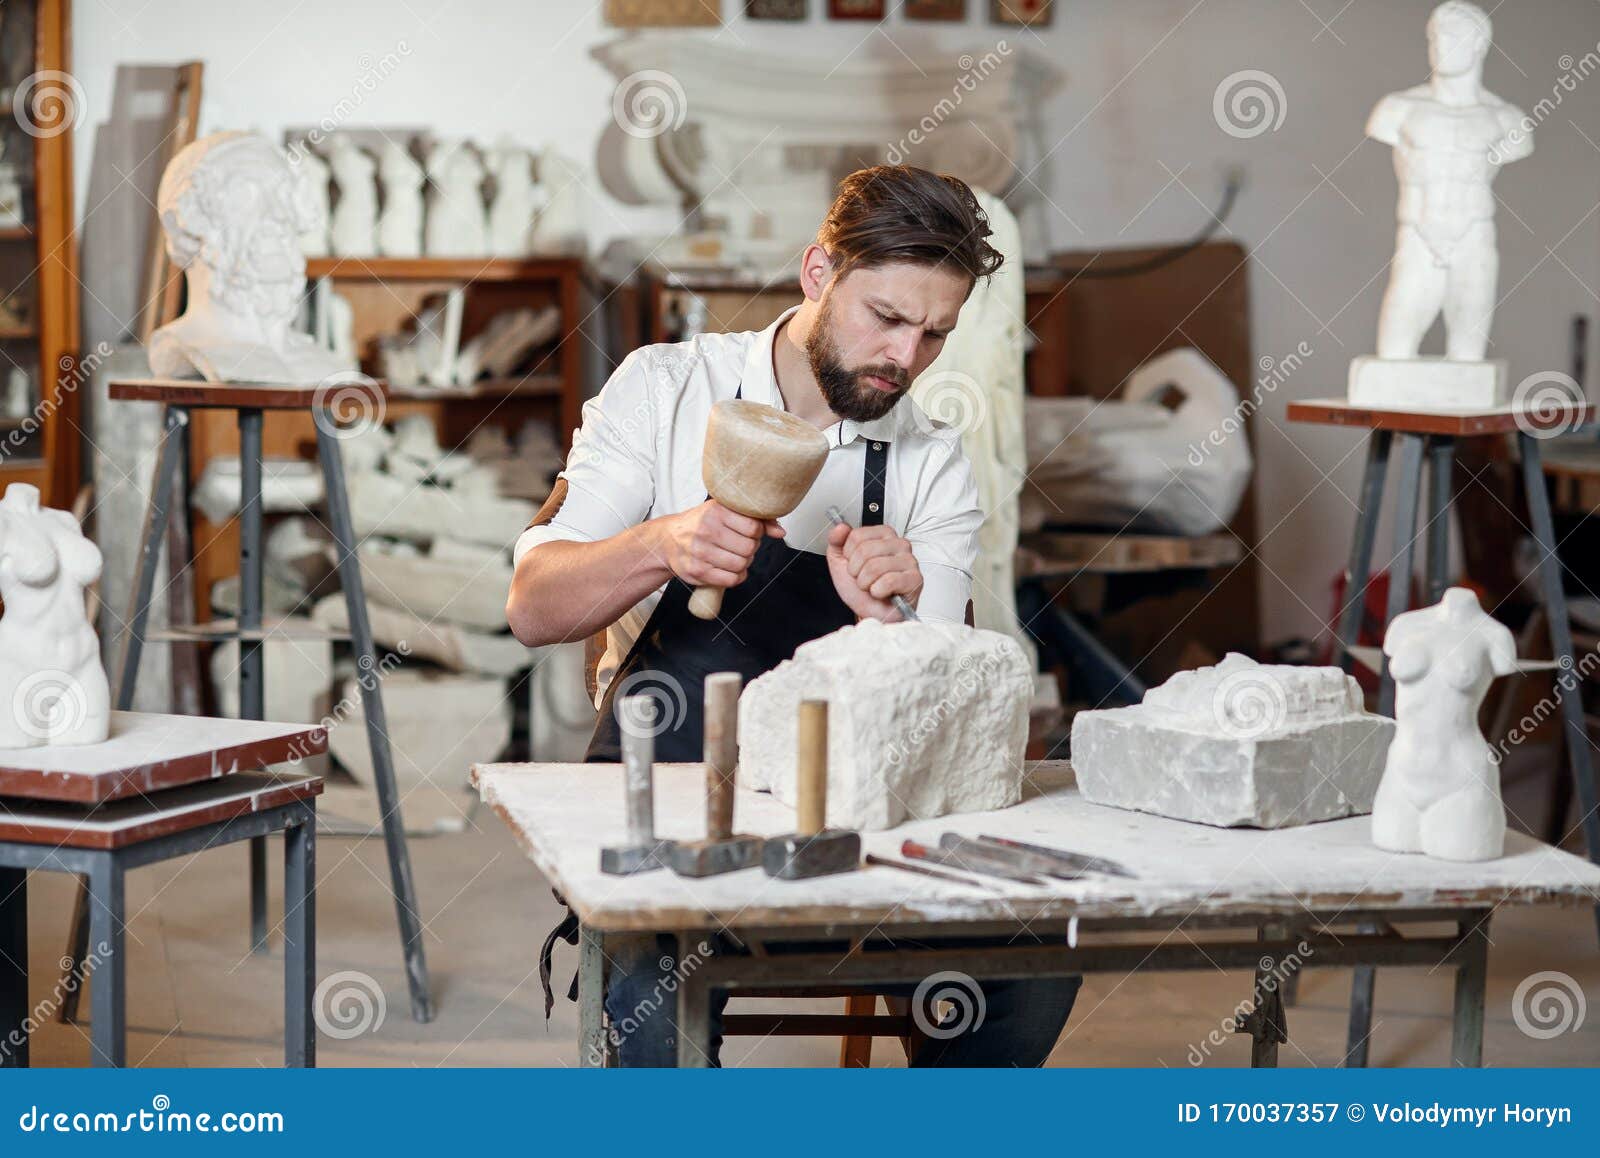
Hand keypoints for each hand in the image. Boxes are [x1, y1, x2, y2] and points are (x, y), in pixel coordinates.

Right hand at [656, 499, 782, 588]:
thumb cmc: (701, 524)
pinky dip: (736, 577)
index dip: (757, 533)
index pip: (754, 527)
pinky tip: (730, 569)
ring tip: (735, 557)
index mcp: (716, 511)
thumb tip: (781, 532)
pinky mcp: (696, 571)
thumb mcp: (724, 512)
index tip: (749, 532)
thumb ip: (756, 519)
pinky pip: (730, 580)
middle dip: (750, 549)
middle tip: (740, 545)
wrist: (668, 540)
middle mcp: (706, 530)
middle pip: (749, 548)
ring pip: (741, 565)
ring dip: (743, 564)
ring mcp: (700, 552)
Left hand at [826, 523, 921, 621]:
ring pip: (874, 566)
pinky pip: (888, 581)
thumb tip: (840, 527)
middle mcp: (899, 543)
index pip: (856, 535)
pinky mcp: (915, 578)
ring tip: (872, 586)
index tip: (855, 564)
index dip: (849, 556)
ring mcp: (909, 560)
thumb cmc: (861, 588)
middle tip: (864, 579)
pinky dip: (878, 591)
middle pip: (865, 550)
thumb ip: (836, 541)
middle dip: (857, 571)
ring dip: (866, 583)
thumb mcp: (840, 562)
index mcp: (883, 534)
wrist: (870, 613)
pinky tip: (882, 593)